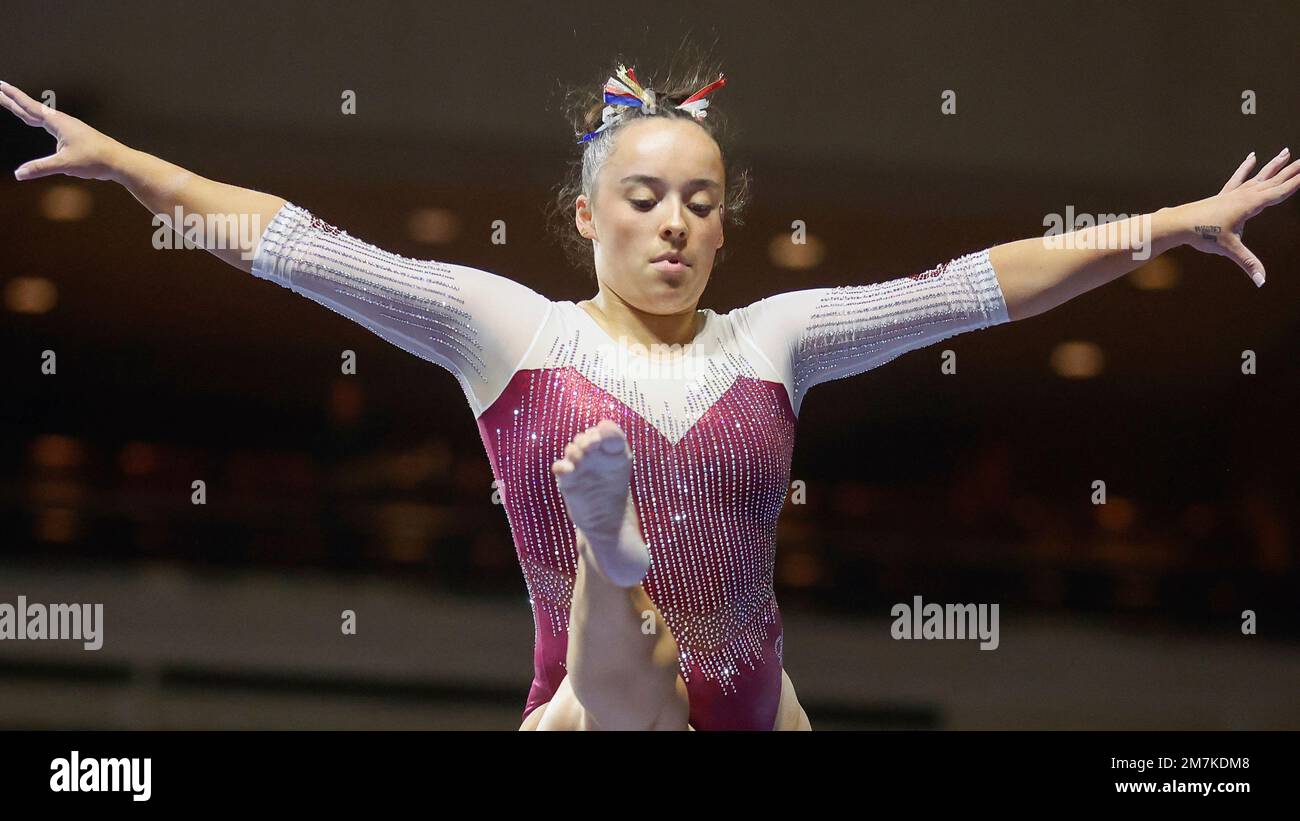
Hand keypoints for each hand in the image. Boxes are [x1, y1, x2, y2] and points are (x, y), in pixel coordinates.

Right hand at [1, 80, 128, 181]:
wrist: (119, 161)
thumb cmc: (95, 159)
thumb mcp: (65, 164)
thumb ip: (41, 168)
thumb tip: (19, 174)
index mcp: (57, 122)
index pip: (28, 107)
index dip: (12, 96)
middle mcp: (61, 122)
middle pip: (30, 108)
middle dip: (12, 99)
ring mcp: (66, 128)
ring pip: (39, 116)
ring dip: (23, 109)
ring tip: (11, 102)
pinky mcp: (71, 136)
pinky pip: (47, 125)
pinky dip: (36, 120)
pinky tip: (36, 122)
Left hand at [1176, 147, 1299, 286]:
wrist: (1178, 223)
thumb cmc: (1203, 235)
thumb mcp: (1229, 249)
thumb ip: (1248, 263)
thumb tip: (1262, 281)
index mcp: (1250, 205)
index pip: (1279, 193)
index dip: (1296, 183)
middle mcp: (1244, 195)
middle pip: (1274, 180)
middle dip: (1292, 170)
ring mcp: (1234, 193)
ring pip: (1260, 176)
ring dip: (1274, 165)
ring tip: (1287, 151)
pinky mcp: (1224, 195)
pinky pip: (1239, 178)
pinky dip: (1246, 167)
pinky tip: (1252, 156)